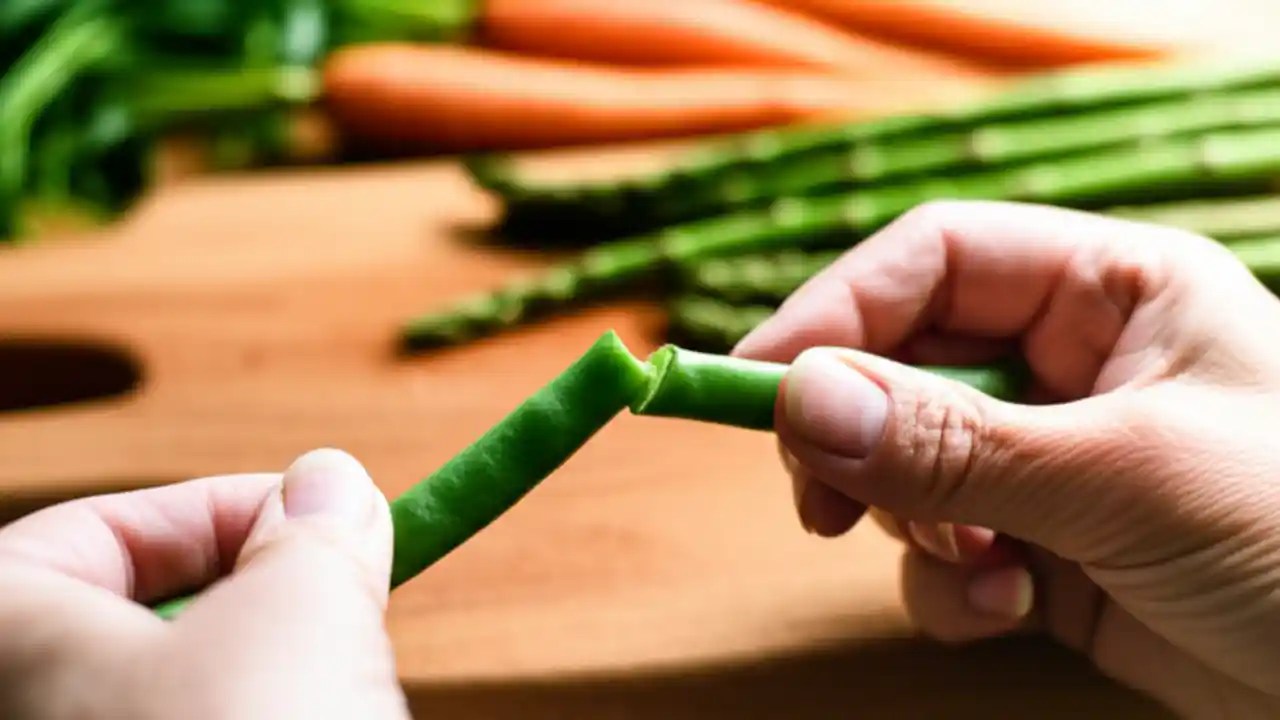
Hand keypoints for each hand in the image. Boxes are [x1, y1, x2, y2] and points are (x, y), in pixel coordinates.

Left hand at [0, 448, 407, 719]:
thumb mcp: (300, 611)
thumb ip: (312, 528)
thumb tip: (331, 483)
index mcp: (9, 638)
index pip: (90, 531)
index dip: (214, 507)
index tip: (312, 515)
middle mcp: (29, 705)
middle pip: (136, 611)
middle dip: (252, 589)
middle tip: (331, 596)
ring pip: (176, 685)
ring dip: (264, 661)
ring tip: (334, 678)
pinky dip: (257, 716)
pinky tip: (324, 718)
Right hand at [734, 200, 1279, 718]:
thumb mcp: (1124, 477)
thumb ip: (954, 441)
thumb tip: (802, 399)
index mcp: (1113, 291)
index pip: (936, 260)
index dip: (839, 309)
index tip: (761, 382)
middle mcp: (1074, 363)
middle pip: (903, 362)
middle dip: (863, 437)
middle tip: (821, 501)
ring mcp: (1053, 460)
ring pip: (909, 466)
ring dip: (915, 525)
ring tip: (978, 568)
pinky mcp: (1044, 548)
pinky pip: (943, 550)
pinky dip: (951, 588)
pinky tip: (1012, 612)